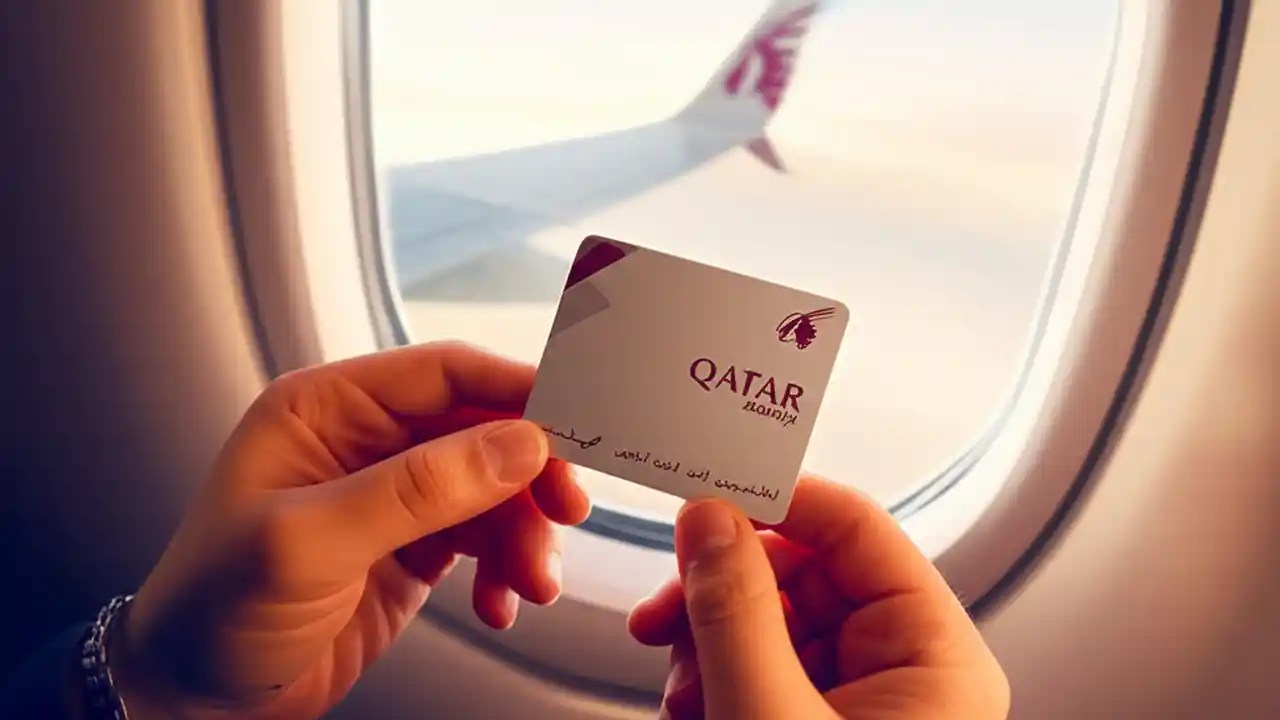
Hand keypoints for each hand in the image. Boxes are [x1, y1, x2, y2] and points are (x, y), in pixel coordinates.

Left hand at [106, 342, 589, 719]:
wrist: (199, 701)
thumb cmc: (215, 611)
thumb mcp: (311, 542)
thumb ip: (418, 489)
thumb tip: (517, 444)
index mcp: (326, 409)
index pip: (443, 373)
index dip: (514, 389)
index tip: (573, 421)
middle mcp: (364, 442)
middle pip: (482, 431)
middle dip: (530, 476)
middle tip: (566, 513)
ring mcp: (391, 497)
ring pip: (493, 490)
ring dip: (525, 535)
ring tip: (532, 583)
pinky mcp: (412, 549)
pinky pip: (484, 541)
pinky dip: (504, 569)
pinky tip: (500, 602)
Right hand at [628, 477, 1008, 719]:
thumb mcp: (768, 713)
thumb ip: (736, 611)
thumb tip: (710, 520)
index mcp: (937, 659)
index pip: (858, 528)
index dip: (778, 500)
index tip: (706, 491)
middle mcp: (908, 673)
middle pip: (804, 574)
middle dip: (723, 590)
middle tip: (670, 605)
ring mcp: (861, 703)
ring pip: (771, 621)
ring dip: (707, 640)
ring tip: (680, 681)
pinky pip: (760, 666)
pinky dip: (712, 676)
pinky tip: (689, 705)